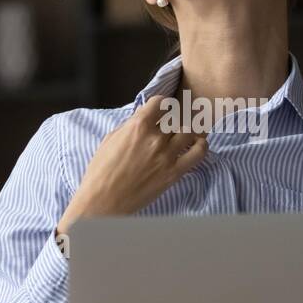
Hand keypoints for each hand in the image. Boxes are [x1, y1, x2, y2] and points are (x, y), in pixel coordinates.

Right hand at [57, 94, 207, 234]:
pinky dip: (201, 146)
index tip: (164, 109)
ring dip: (191, 130)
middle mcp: (155, 138)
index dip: (163, 105)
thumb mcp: (111, 139)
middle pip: (177, 117)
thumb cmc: (101, 171)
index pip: (161, 102)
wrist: (104, 200)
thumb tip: (145, 116)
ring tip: (188, 132)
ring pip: (191, 131)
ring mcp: (167, 156)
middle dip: (176, 118)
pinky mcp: (174, 173)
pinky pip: (199, 153)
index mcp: (138, 126)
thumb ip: (130, 125)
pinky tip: (197, 145)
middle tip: (175, 123)